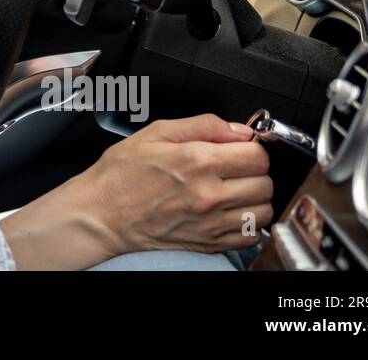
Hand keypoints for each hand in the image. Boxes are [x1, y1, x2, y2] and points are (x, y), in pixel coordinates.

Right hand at [76, 113, 273, 257]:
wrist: (101, 214)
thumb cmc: (121, 174)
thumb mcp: (156, 133)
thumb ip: (203, 125)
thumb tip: (239, 129)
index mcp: (197, 160)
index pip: (257, 155)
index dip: (252, 147)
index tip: (240, 148)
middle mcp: (208, 194)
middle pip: (266, 182)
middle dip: (255, 171)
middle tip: (235, 167)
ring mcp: (211, 222)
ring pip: (264, 210)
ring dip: (255, 198)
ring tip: (235, 189)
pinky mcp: (209, 243)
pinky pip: (251, 236)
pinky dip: (248, 223)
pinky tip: (231, 211)